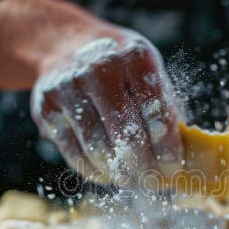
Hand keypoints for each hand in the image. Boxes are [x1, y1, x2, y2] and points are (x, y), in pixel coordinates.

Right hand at [31, 25, 182, 185]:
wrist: (65, 45)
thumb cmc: (120, 67)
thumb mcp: (146, 70)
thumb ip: (163, 106)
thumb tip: (182, 156)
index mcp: (135, 56)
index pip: (157, 110)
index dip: (167, 146)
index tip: (174, 169)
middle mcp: (99, 68)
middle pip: (126, 132)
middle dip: (144, 165)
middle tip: (154, 183)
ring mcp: (68, 87)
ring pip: (98, 146)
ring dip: (118, 172)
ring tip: (132, 181)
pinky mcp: (46, 107)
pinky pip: (73, 151)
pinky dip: (93, 170)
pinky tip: (108, 175)